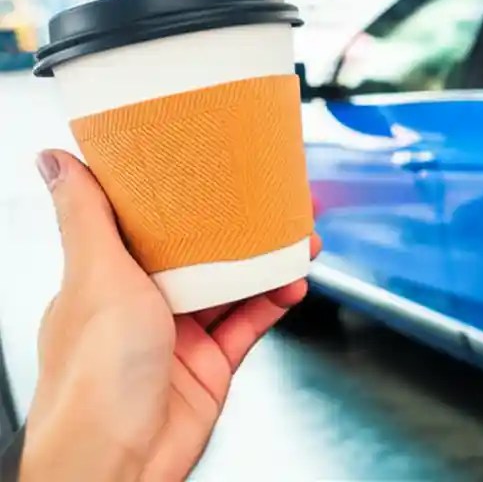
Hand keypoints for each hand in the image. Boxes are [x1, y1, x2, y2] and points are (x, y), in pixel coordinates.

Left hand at [21, 149, 320, 481]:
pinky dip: (274, 302)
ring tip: (298, 242)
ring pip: (232, 285)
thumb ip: (86, 216)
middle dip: (240, 228)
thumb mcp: (95, 276)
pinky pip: (250, 323)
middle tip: (276, 202)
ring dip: (267, 263)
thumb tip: (54, 161)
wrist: (119, 459)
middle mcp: (140, 305)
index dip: (183, 195)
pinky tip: (291, 285)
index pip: (146, 222)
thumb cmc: (92, 378)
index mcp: (104, 278)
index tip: (213, 167)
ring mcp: (177, 336)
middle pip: (199, 252)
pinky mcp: (210, 366)